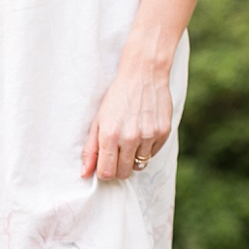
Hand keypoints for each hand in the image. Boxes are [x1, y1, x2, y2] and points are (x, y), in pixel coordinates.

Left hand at [81, 52, 171, 181]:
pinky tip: (143, 132)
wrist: (144, 74)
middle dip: (118, 167)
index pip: (106, 173)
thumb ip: (91, 149)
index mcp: (110, 135)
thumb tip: (85, 174)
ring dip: (133, 157)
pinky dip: (146, 148)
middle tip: (117, 153)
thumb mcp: (99, 120)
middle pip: (123, 173)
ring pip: (139, 165)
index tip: (106, 163)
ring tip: (131, 139)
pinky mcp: (163, 133)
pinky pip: (152, 154)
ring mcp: (149, 136)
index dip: (104, 171)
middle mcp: (130, 138)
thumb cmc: (118, 97)